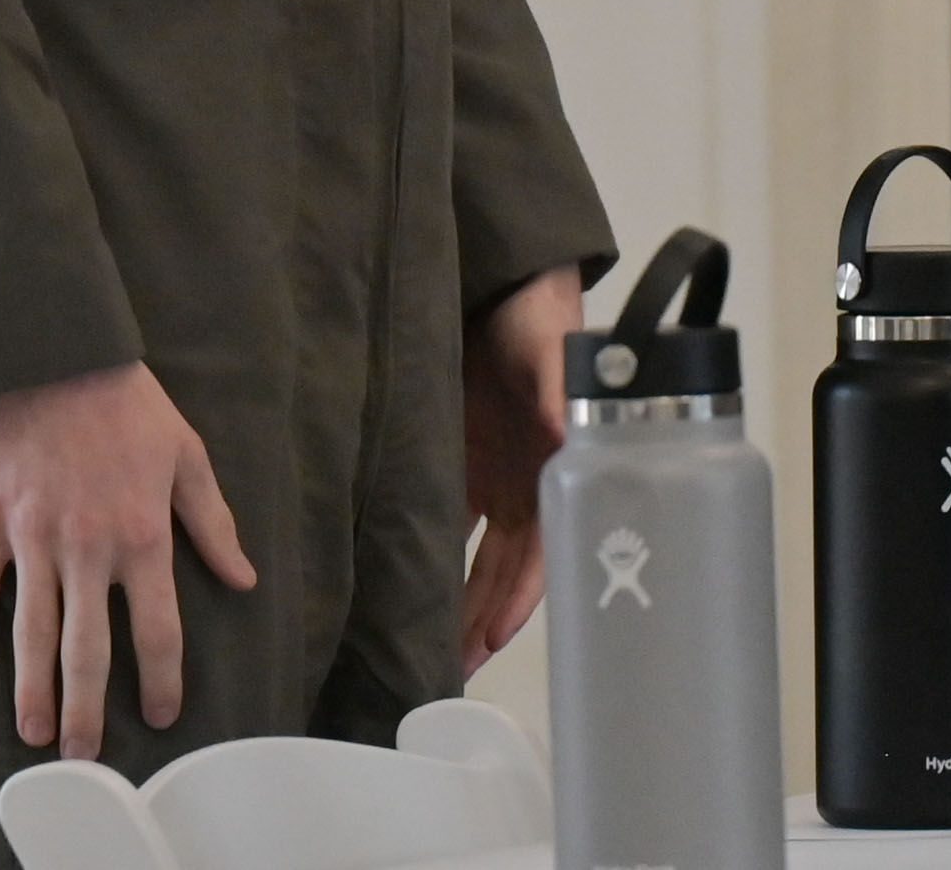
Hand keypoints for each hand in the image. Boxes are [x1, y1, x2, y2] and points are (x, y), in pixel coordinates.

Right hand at [0, 361, 255, 761]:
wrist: (54, 355)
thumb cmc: (129, 405)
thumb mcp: (187, 457)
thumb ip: (212, 523)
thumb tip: (241, 578)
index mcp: (142, 536)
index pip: (157, 627)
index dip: (161, 677)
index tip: (161, 713)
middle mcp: (87, 550)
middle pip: (87, 648)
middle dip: (88, 708)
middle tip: (85, 756)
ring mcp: (32, 539)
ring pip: (30, 632)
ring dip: (31, 688)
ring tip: (34, 733)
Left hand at [459, 264, 587, 675]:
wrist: (506, 278)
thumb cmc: (538, 312)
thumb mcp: (549, 346)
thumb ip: (552, 387)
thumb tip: (557, 430)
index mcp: (551, 464)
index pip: (539, 549)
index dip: (520, 596)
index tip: (493, 639)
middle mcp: (522, 481)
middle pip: (503, 569)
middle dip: (482, 620)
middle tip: (451, 672)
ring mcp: (487, 475)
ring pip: (472, 559)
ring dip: (456, 604)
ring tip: (424, 655)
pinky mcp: (453, 461)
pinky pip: (441, 525)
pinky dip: (424, 560)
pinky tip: (393, 592)